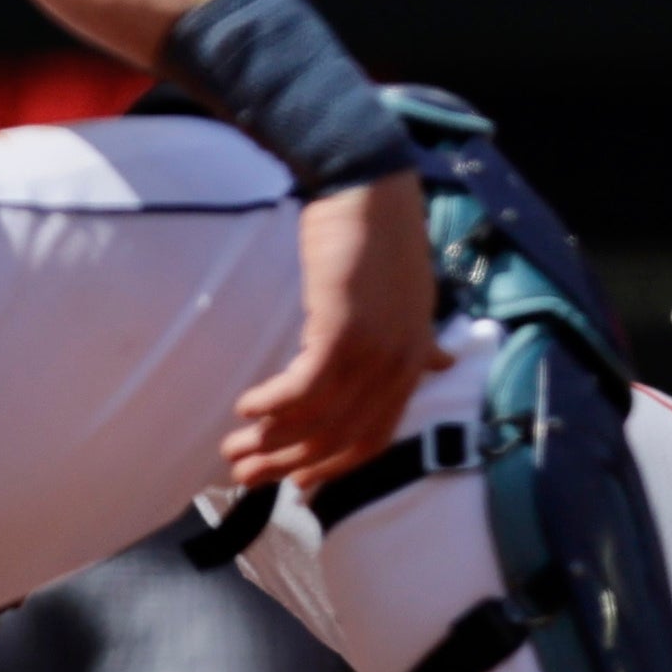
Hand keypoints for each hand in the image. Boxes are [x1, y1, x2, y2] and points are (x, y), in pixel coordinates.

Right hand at [229, 172, 440, 486]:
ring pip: (317, 419)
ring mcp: (372, 350)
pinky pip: (302, 388)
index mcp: (414, 360)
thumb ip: (420, 340)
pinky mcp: (341, 331)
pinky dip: (271, 404)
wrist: (369, 185)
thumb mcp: (414, 297)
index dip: (335, 467)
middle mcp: (398, 364)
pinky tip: (245, 407)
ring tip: (232, 451)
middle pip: (340, 438)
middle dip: (290, 464)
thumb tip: (439, 363)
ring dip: (270, 441)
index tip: (298, 485)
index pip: (377, 436)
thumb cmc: (382, 236)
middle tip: (246, 476)